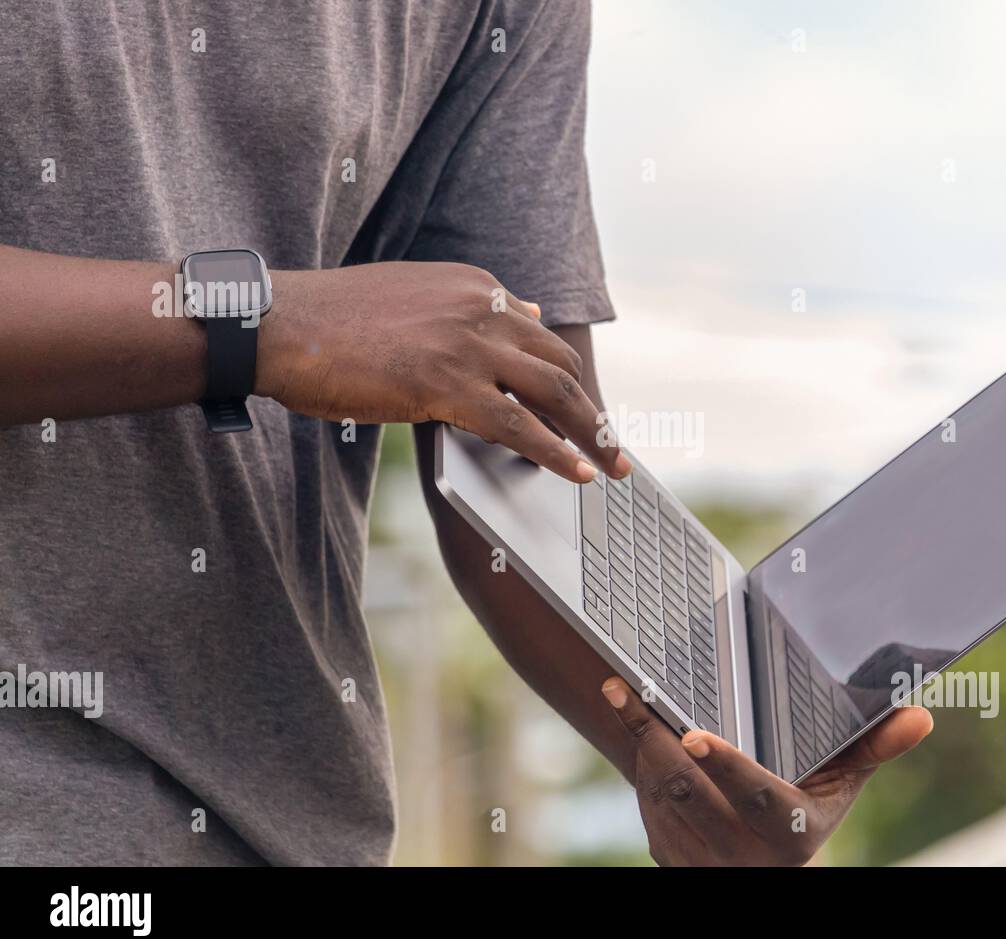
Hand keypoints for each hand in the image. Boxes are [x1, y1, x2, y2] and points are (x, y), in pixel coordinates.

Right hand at [257, 262, 629, 482]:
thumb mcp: (414, 297)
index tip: (583, 409)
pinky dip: (558, 454)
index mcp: (475, 286)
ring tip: (614, 465)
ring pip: (554, 394)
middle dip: (593, 409)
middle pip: (559, 364)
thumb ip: (470, 307)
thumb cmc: (333, 321)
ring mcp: (468, 345)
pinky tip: (579, 473)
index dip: (565, 380)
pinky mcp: (448, 384)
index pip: (539, 337)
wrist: (277, 324)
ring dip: (593, 434)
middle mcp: (482, 308)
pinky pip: (522, 427)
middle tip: (616, 443)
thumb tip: (525, 311)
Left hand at [601, 676, 931, 865]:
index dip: (726, 766)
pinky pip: (648, 799)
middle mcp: (744, 855)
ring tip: (624, 692)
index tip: (695, 735)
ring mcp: (701, 858)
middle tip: (631, 691)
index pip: (755, 797)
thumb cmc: (804, 801)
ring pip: (661, 791)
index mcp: (792, 832)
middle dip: (658, 739)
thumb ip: (872, 748)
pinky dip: (638, 756)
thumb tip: (920, 715)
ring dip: (641, 739)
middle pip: (691, 790)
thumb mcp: (841, 782)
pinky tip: (633, 717)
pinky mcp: (667, 853)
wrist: (756, 855)